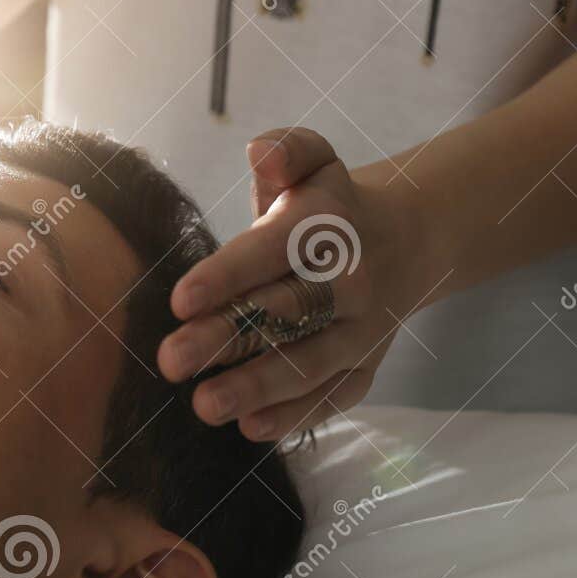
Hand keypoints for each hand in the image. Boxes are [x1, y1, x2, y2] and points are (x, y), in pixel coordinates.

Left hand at [157, 127, 420, 440]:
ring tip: (202, 405)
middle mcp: (352, 282)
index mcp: (329, 226)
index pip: (272, 252)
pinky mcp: (367, 366)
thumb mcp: (315, 160)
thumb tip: (260, 151)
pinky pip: (335, 397)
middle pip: (284, 313)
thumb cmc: (330, 202)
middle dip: (225, 338)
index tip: (179, 300)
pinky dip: (296, 416)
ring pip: (309, 363)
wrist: (406, 241)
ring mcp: (362, 330)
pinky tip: (250, 427)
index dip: (227, 276)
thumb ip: (288, 150)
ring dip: (256, 387)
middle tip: (170, 360)